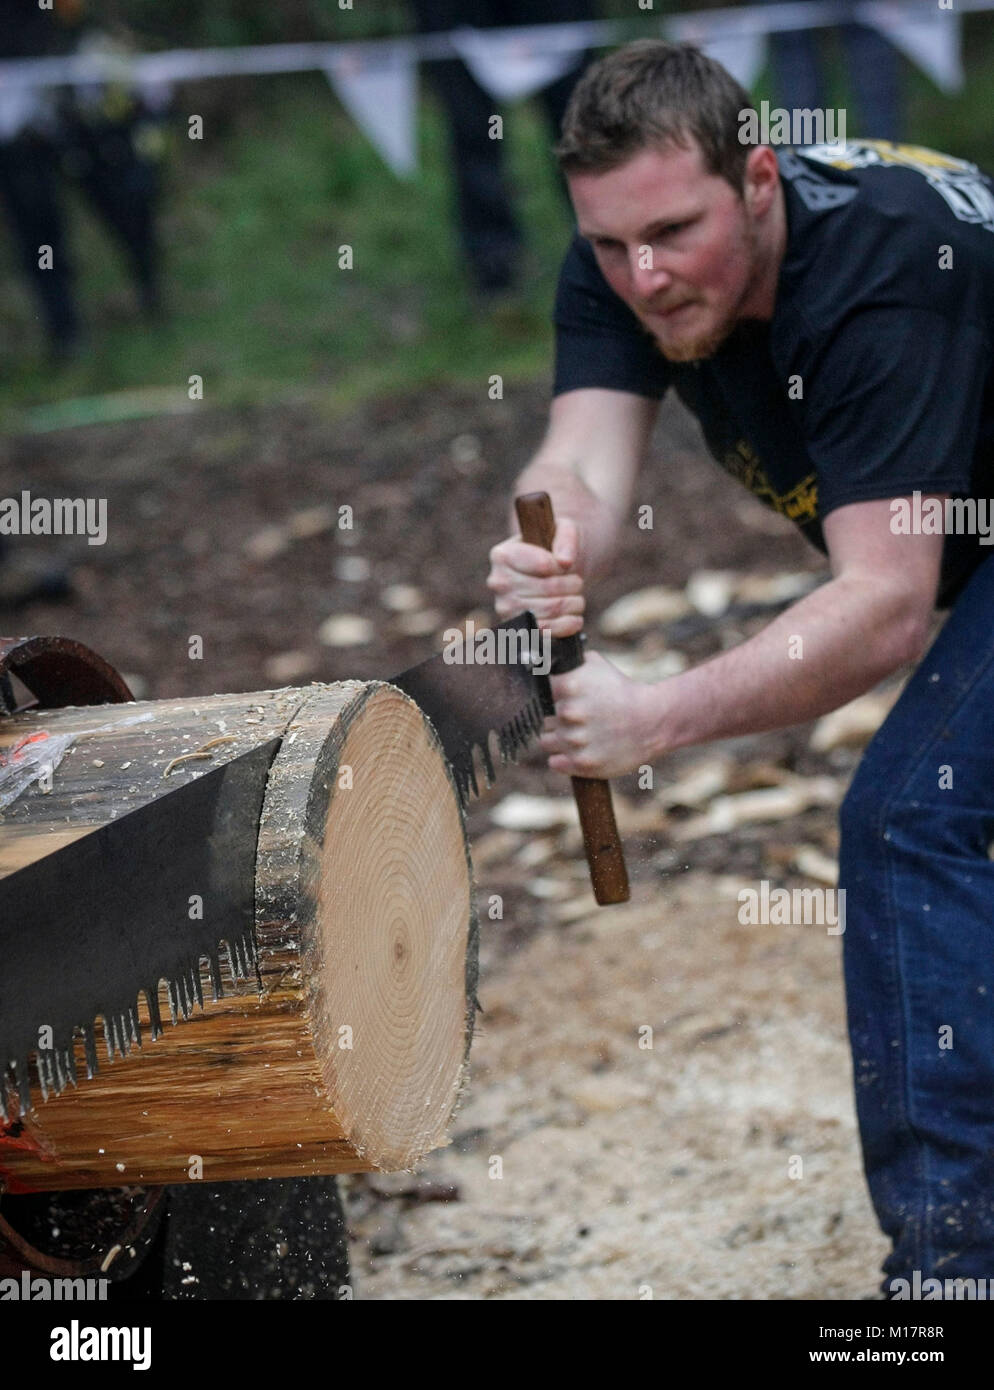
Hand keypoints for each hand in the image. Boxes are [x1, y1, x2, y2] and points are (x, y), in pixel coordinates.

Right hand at [487, 518, 584, 638]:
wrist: (547, 573)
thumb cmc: (553, 549)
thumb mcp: (563, 531)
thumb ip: (566, 538)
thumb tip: (564, 561)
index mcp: (502, 555)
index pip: (543, 565)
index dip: (562, 565)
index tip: (565, 563)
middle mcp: (498, 582)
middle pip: (548, 588)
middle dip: (572, 585)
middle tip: (577, 582)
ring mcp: (505, 608)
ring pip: (551, 609)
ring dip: (573, 604)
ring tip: (577, 597)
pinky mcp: (518, 628)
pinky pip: (546, 631)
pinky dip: (567, 625)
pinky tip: (575, 617)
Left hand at [540, 650, 660, 777]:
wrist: (651, 721)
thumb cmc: (621, 691)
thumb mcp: (596, 664)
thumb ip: (567, 662)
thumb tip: (542, 657)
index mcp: (569, 686)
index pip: (539, 694)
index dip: (550, 698)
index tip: (560, 700)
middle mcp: (569, 713)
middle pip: (543, 719)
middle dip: (556, 719)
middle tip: (576, 719)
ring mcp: (575, 740)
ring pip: (546, 741)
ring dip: (558, 739)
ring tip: (578, 734)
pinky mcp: (581, 763)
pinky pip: (554, 762)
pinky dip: (563, 759)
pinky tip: (578, 750)